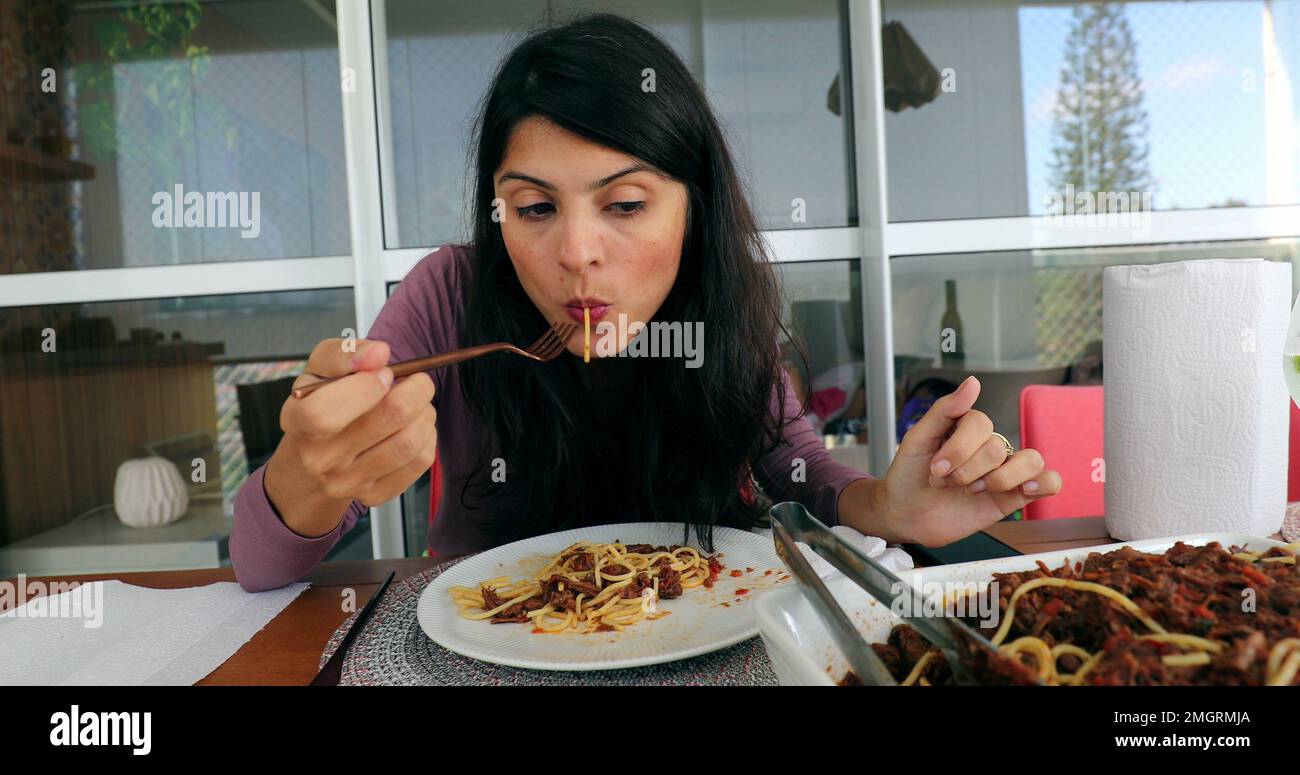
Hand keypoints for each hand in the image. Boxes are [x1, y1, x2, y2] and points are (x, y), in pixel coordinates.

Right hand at [266, 338, 436, 535]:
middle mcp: (318, 458)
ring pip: (410, 442)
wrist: (318, 456)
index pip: (326, 412)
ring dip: (426, 413)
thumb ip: (347, 353)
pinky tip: (414, 427)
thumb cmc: (324, 402)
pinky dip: (427, 437)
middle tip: (417, 380)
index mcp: (298, 421)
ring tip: (418, 403)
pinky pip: (420, 461)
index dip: (366, 387)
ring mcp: (346, 482)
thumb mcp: (322, 368)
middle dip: (416, 389)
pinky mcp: (374, 495)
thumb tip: (378, 353)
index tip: (385, 373)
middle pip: (389, 417)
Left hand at [877, 376, 1061, 546]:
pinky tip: (1025, 490)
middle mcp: (989, 447)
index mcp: (967, 428)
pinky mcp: (1014, 496)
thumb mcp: (917, 439)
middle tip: (945, 483)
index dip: (958, 448)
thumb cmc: (909, 476)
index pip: (981, 424)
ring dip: (999, 479)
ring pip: (1030, 460)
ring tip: (974, 491)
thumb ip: (945, 410)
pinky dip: (1045, 483)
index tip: (935, 468)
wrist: (905, 515)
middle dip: (966, 471)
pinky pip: (1049, 482)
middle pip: (997, 447)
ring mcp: (1004, 471)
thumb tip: (973, 382)